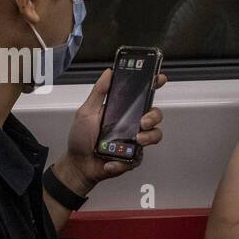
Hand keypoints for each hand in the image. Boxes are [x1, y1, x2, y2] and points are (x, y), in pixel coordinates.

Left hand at [57, 67, 166, 191]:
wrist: (78, 165)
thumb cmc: (80, 139)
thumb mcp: (87, 112)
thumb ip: (99, 92)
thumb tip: (109, 73)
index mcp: (121, 110)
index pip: (140, 95)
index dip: (153, 85)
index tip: (159, 79)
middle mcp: (130, 124)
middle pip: (154, 114)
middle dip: (154, 116)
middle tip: (143, 121)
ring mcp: (133, 140)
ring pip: (155, 135)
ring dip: (149, 137)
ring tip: (136, 140)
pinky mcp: (133, 157)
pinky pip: (139, 157)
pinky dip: (125, 160)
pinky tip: (112, 159)